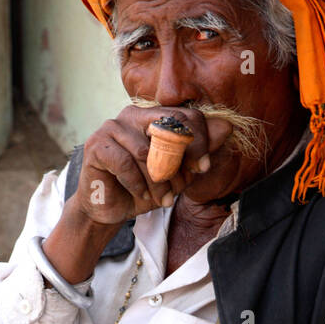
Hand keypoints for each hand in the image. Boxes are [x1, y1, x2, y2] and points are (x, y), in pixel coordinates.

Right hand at [71, 105, 230, 226]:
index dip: (199, 142)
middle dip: (179, 161)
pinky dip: (137, 184)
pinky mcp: (96, 144)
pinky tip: (141, 195)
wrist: (111, 209)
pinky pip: (125, 163)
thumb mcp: (179, 172)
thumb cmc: (145, 188)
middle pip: (169, 126)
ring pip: (146, 152)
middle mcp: (133, 114)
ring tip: (160, 198)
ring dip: (158, 182)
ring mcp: (112, 126)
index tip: (202, 168)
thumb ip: (200, 150)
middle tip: (178, 187)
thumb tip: (227, 127)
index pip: (186, 116)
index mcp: (154, 116)